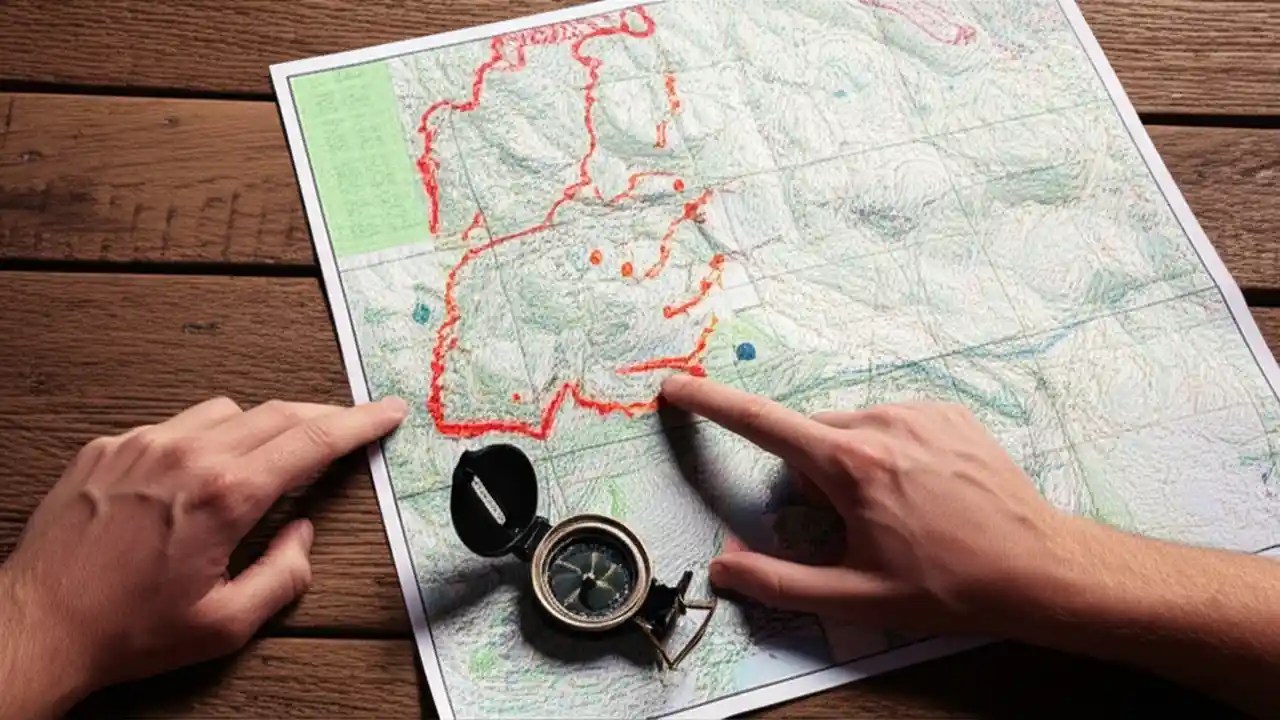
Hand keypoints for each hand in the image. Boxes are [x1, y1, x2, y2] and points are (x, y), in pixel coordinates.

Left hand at [0, 396, 407, 718]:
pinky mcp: (108, 448)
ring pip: (225, 411)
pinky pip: (172, 424)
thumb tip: (302, 535)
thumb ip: (285, 574)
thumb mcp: (226, 623)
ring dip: (259, 428)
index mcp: (225, 496)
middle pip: (277, 414)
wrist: (38, 626)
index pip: (312, 441)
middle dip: (322, 417)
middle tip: (347, 427)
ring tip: (265, 461)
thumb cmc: (126, 631)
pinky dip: (201, 439)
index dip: (359, 423)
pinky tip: (196, 475)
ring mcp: (142, 444)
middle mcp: (186, 456)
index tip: (385, 412)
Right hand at [661, 375, 1084, 635]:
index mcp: (850, 464)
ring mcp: (918, 412)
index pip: (760, 423)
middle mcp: (880, 423)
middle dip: (811, 477)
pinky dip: (887, 452)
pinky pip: (890, 423)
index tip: (676, 386)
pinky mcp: (948, 413)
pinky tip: (921, 491)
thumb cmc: (947, 587)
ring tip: (896, 512)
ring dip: (850, 464)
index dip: (710, 403)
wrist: (1039, 568)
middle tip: (851, 525)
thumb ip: (779, 584)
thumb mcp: (857, 598)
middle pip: (809, 438)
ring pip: (849, 430)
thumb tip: (723, 569)